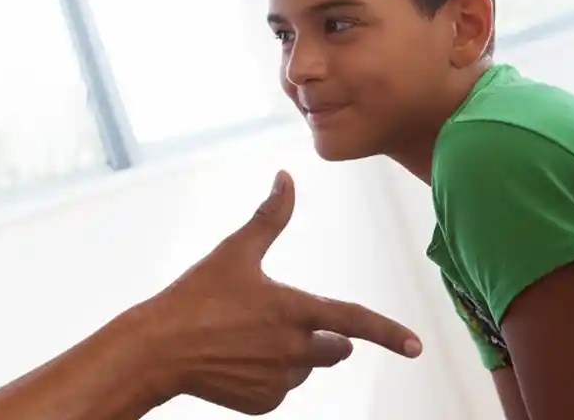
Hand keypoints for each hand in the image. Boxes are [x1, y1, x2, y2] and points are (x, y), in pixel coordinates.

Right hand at [140, 171, 422, 414]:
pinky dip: (268, 375)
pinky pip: (279, 388)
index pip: (355, 321)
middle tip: (290, 321)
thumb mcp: (235, 252)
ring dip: (294, 355)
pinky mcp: (261, 404)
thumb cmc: (195, 296)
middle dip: (328, 337)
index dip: (389, 332)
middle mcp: (294, 351)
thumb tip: (286, 177)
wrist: (157, 350)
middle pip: (337, 349)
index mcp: (295, 311)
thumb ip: (270, 216)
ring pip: (305, 368)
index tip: (416, 345)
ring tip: (249, 337)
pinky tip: (238, 359)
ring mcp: (278, 382)